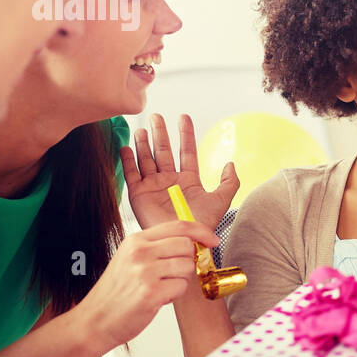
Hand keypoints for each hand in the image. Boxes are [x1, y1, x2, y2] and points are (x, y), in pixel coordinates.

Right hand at [71, 219, 219, 352]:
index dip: (202, 231)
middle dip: (188, 261)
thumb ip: (158, 248)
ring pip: (188, 267)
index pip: (179, 226)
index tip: (213, 240)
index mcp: (136, 240)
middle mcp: (140, 252)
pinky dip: (174, 296)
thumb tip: (194, 243)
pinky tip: (156, 299)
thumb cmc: (116, 293)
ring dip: (180, 281)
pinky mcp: (150, 292)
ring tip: (160, 288)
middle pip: (187, 246)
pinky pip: (181, 287)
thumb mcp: (131, 260)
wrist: (94, 320)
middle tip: (173, 275)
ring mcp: (144, 271)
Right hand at [122, 113, 239, 231]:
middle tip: (157, 116)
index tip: (184, 117)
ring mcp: (153, 186)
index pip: (187, 151)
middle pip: (163, 151)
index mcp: (188, 180)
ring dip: (143, 143)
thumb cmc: (202, 224)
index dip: (186, 134)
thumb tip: (230, 164)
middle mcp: (169, 180)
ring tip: (142, 129)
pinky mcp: (138, 195)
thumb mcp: (220, 201)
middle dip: (160, 133)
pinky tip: (126, 146)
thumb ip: (229, 182)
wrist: (182, 241)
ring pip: (147, 159)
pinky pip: (131, 174)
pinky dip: (128, 160)